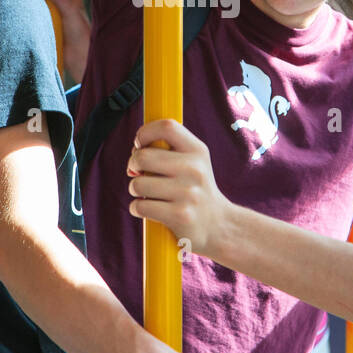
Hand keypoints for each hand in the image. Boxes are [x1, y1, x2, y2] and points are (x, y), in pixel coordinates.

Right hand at [30, 0, 91, 83]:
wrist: (79, 59)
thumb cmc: (81, 36)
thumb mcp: (71, 13)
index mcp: (73, 0)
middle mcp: (64, 7)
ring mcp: (56, 17)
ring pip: (43, 4)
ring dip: (36, 1)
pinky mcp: (49, 27)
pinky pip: (39, 17)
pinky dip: (34, 14)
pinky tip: (28, 12)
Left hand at [126, 119, 229, 258]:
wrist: (219, 226)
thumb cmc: (196, 190)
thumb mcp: (194, 162)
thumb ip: (170, 148)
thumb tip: (136, 147)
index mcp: (198, 151)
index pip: (166, 127)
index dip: (145, 132)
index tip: (139, 145)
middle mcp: (195, 169)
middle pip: (143, 156)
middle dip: (132, 165)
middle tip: (138, 172)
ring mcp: (188, 193)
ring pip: (138, 184)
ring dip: (135, 189)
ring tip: (147, 194)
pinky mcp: (179, 215)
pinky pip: (140, 206)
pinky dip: (137, 208)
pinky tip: (148, 209)